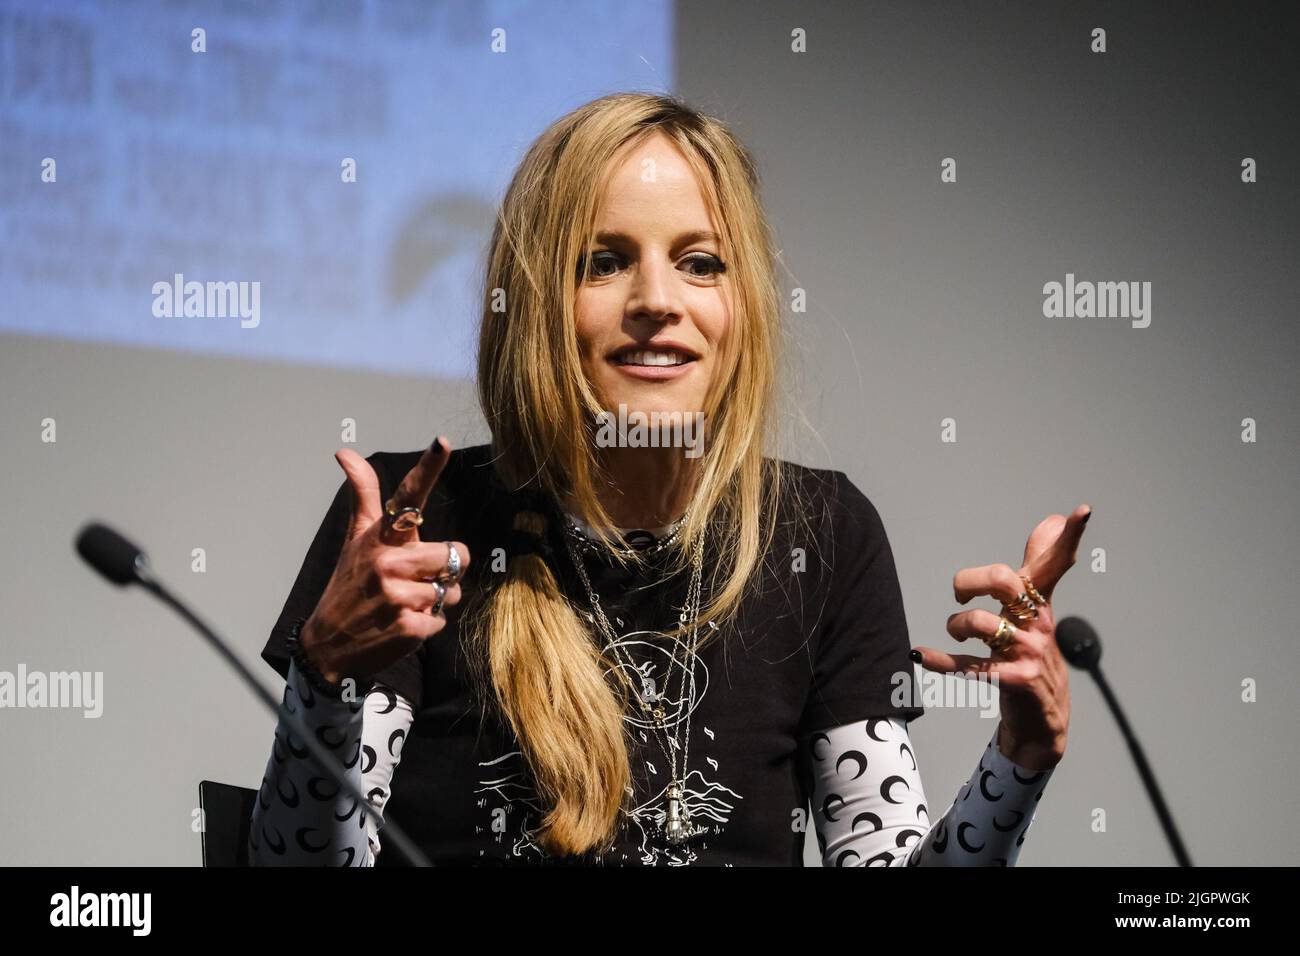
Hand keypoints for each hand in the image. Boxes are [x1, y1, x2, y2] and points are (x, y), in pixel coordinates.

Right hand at [299, 438, 470, 685]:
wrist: (329, 644)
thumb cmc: (349, 584)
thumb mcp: (355, 538)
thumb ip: (362, 495)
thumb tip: (345, 452)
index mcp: (380, 537)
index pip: (407, 496)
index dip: (428, 468)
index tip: (442, 442)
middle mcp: (389, 561)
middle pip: (457, 554)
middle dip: (444, 570)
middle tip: (415, 579)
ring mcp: (398, 594)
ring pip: (453, 590)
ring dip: (437, 600)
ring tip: (404, 603)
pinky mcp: (409, 626)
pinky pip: (443, 620)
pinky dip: (428, 625)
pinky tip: (401, 624)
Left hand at [912, 504, 1091, 770]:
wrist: (1041, 720)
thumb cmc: (1031, 654)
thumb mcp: (1036, 610)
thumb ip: (1039, 566)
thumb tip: (1050, 520)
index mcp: (1041, 602)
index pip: (1056, 563)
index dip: (1068, 537)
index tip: (1082, 510)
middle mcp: (1039, 623)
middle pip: (1003, 580)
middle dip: (969, 581)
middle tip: (960, 596)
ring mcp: (1030, 652)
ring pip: (981, 623)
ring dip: (956, 627)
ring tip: (955, 635)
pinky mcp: (1015, 680)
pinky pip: (970, 665)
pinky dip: (940, 661)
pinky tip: (920, 655)